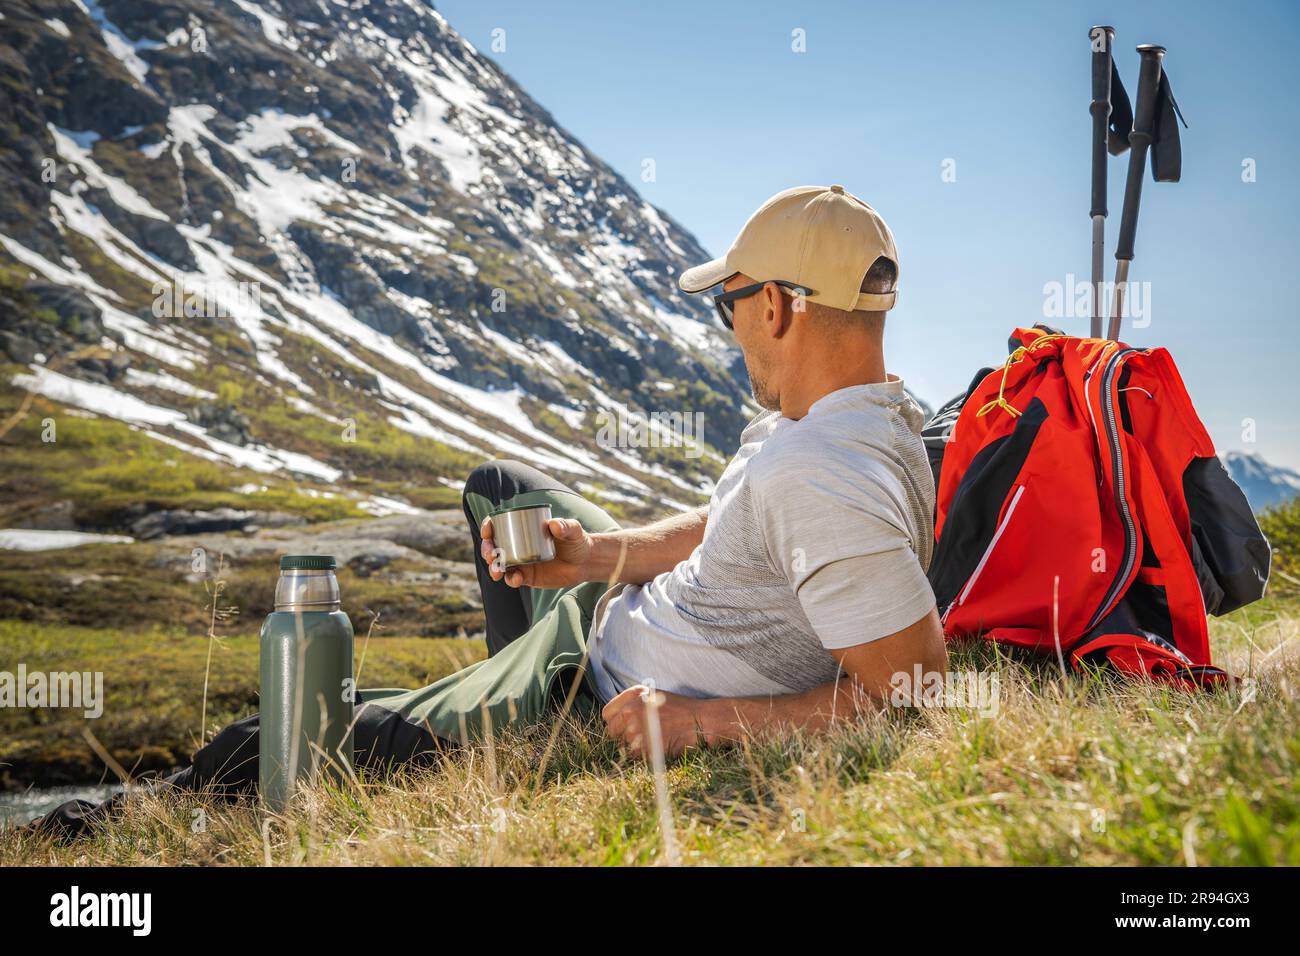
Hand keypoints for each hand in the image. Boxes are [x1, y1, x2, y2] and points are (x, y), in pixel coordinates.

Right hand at [480, 515, 593, 588]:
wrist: (585, 562)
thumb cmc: (577, 540)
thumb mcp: (573, 530)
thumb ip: (565, 526)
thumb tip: (554, 525)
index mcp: (523, 529)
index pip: (499, 525)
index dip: (489, 527)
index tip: (488, 531)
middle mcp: (518, 545)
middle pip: (494, 546)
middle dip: (487, 550)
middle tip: (491, 554)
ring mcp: (521, 562)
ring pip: (500, 565)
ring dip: (494, 568)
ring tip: (497, 571)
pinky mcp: (528, 576)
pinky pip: (514, 578)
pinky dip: (512, 579)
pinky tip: (516, 579)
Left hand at [602, 684, 716, 758]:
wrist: (699, 721)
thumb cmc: (679, 708)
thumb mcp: (652, 696)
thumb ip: (631, 703)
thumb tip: (617, 716)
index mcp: (631, 699)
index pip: (607, 715)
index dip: (613, 721)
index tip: (620, 725)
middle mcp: (630, 714)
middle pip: (612, 732)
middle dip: (621, 735)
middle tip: (637, 735)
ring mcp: (637, 732)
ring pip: (623, 745)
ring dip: (633, 746)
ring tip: (651, 739)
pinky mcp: (645, 748)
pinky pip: (636, 755)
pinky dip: (643, 754)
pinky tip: (656, 746)